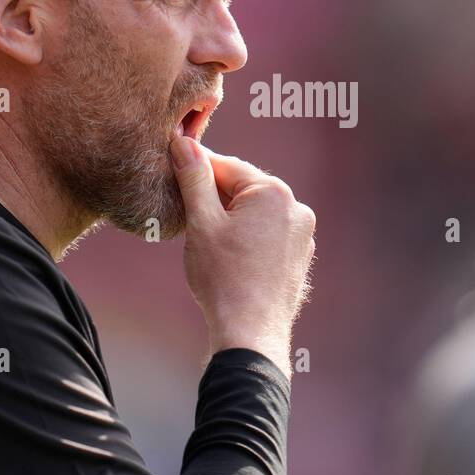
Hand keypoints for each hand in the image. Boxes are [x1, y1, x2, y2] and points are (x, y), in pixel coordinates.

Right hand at [169, 136, 314, 378]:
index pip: (227, 167)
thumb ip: (194, 179)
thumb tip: (183, 142)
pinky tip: (227, 258)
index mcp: (273, 193)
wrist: (250, 333)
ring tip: (205, 242)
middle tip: (185, 214)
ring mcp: (302, 235)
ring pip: (256, 214)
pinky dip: (247, 239)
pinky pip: (268, 236)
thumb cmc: (223, 278)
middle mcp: (296, 208)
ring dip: (230, 219)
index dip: (196, 169)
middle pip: (244, 190)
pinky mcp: (299, 258)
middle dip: (214, 198)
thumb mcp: (202, 223)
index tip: (172, 171)